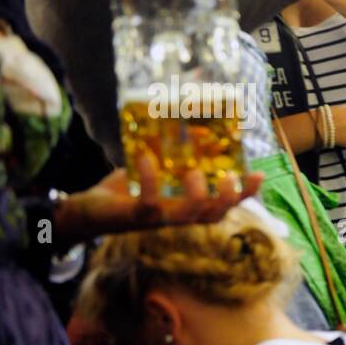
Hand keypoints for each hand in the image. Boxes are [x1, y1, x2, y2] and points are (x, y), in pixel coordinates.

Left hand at [58, 156, 262, 245]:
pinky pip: (148, 204)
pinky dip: (150, 181)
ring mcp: (158, 219)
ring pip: (190, 216)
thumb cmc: (122, 190)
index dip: (244, 194)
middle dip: (228, 198)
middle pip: (214, 214)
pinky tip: (147, 159)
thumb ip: (170, 154)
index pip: (223, 204)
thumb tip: (188, 125)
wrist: (86, 211)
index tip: (258, 175)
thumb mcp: (152, 169)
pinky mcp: (135, 217)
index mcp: (185, 205)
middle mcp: (177, 216)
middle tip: (230, 177)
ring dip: (198, 195)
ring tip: (195, 171)